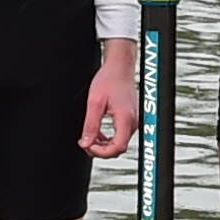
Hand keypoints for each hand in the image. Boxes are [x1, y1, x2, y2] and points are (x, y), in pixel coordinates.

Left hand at [82, 36, 139, 158]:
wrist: (120, 67)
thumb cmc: (109, 79)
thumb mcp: (94, 103)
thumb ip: (90, 125)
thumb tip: (86, 143)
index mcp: (125, 119)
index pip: (117, 147)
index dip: (101, 152)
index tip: (87, 145)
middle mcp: (132, 122)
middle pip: (118, 148)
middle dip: (100, 150)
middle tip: (85, 143)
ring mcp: (133, 121)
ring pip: (119, 143)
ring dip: (104, 145)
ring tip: (89, 138)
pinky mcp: (130, 119)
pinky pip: (120, 136)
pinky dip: (108, 139)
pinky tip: (98, 134)